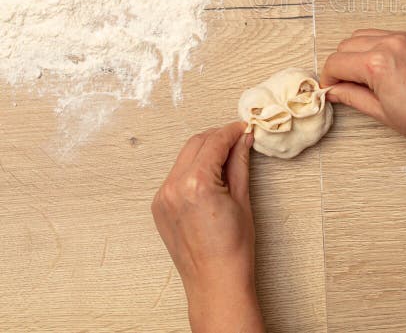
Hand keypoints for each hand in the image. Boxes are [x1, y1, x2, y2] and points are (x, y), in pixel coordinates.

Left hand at [151, 122, 263, 332]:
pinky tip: (211, 174)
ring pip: (184, 157)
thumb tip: (243, 139)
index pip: (214, 142)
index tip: (244, 128)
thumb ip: (239, 163)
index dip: (232, 131)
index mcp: (196, 184)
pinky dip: (193, 167)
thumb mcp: (243, 198)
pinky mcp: (159, 206)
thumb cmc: (233, 248)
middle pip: (196, 143)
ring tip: (227, 156)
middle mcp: (173, 187)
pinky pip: (176, 174)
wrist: (215, 281)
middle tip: (238, 138)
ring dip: (204, 150)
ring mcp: (162, 197)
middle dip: (217, 136)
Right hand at [321, 30, 405, 150]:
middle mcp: (388, 43)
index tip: (331, 91)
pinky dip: (373, 47)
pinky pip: (382, 35)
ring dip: (355, 54)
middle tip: (345, 87)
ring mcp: (403, 38)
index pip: (335, 63)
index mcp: (377, 63)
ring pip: (362, 36)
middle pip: (345, 46)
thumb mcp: (383, 113)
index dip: (328, 79)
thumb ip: (353, 97)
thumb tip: (335, 91)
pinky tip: (380, 69)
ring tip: (362, 79)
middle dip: (340, 66)